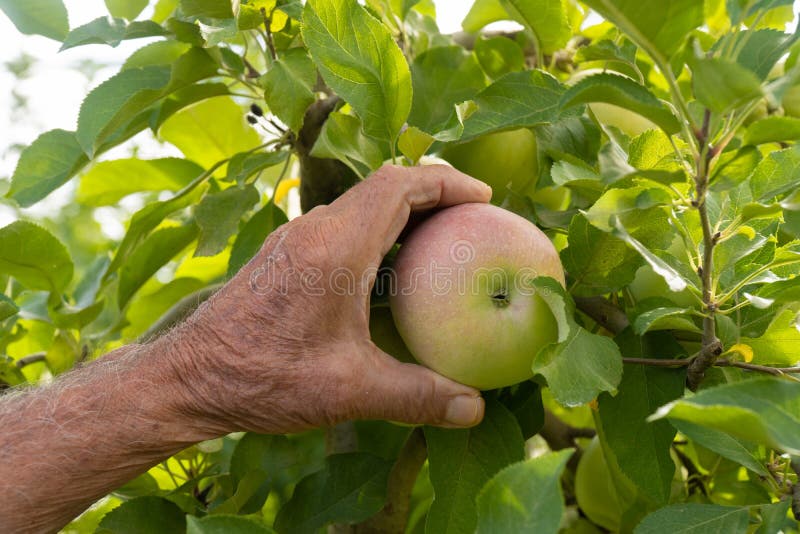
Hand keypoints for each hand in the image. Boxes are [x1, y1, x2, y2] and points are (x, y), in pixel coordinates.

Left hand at [163, 164, 491, 436]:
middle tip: (473, 218)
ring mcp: (296, 240)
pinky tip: (390, 273)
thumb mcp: (348, 391)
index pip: (400, 185)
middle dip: (433, 194)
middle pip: (384, 187)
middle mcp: (314, 230)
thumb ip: (416, 397)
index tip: (485, 199)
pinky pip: (342, 226)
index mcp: (335, 247)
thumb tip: (473, 410)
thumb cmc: (262, 378)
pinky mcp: (285, 257)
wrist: (188, 378)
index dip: (447, 182)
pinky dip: (377, 233)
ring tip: (441, 241)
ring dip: (403, 213)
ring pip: (361, 205)